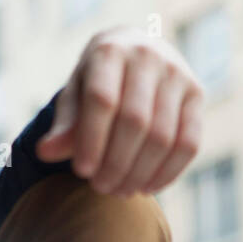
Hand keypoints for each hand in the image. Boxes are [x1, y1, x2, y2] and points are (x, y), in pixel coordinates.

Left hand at [35, 25, 203, 195]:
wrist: (136, 50)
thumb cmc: (98, 81)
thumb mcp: (76, 95)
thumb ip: (64, 124)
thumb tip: (45, 153)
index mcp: (109, 50)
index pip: (102, 100)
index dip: (92, 139)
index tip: (81, 172)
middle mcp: (147, 56)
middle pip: (135, 120)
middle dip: (116, 162)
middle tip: (101, 188)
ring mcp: (177, 73)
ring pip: (164, 136)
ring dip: (141, 172)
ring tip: (120, 191)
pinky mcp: (197, 93)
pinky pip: (189, 142)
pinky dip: (168, 172)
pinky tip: (148, 187)